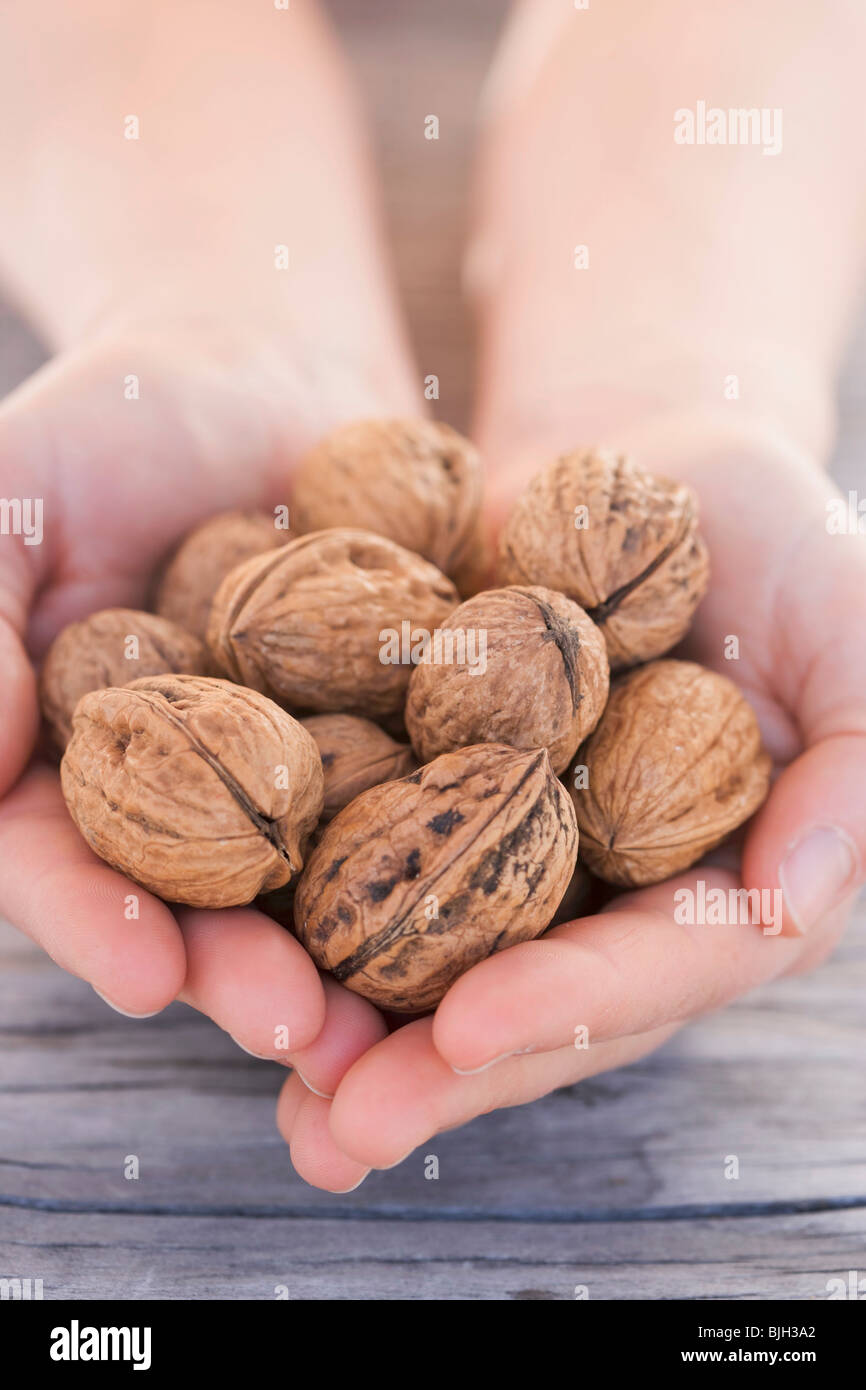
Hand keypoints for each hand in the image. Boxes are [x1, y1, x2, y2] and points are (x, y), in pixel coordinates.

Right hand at [0, 313, 395, 1049]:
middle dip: (246, 974)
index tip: (147, 978)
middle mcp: (182, 796)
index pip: (63, 863)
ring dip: (357, 963)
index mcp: (72, 764)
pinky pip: (424, 800)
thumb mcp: (10, 494)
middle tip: (300, 1031)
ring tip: (407, 1022)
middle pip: (203, 907)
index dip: (98, 925)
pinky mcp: (395, 736)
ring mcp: (295, 775)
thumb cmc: (108, 423)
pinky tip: (508, 903)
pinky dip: (456, 854)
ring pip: (320, 887)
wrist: (258, 367)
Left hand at [275, 432, 864, 1189]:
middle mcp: (613, 896)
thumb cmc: (769, 536)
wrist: (634, 457)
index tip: (467, 1032)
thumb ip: (855, 771)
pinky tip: (227, 960)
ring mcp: (520, 857)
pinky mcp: (434, 800)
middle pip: (531, 1002)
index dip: (571, 1006)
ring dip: (356, 1036)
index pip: (658, 964)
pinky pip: (367, 865)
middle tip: (339, 1138)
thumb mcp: (851, 628)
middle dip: (441, 1072)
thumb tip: (795, 902)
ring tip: (279, 1104)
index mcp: (722, 882)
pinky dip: (301, 919)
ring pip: (439, 964)